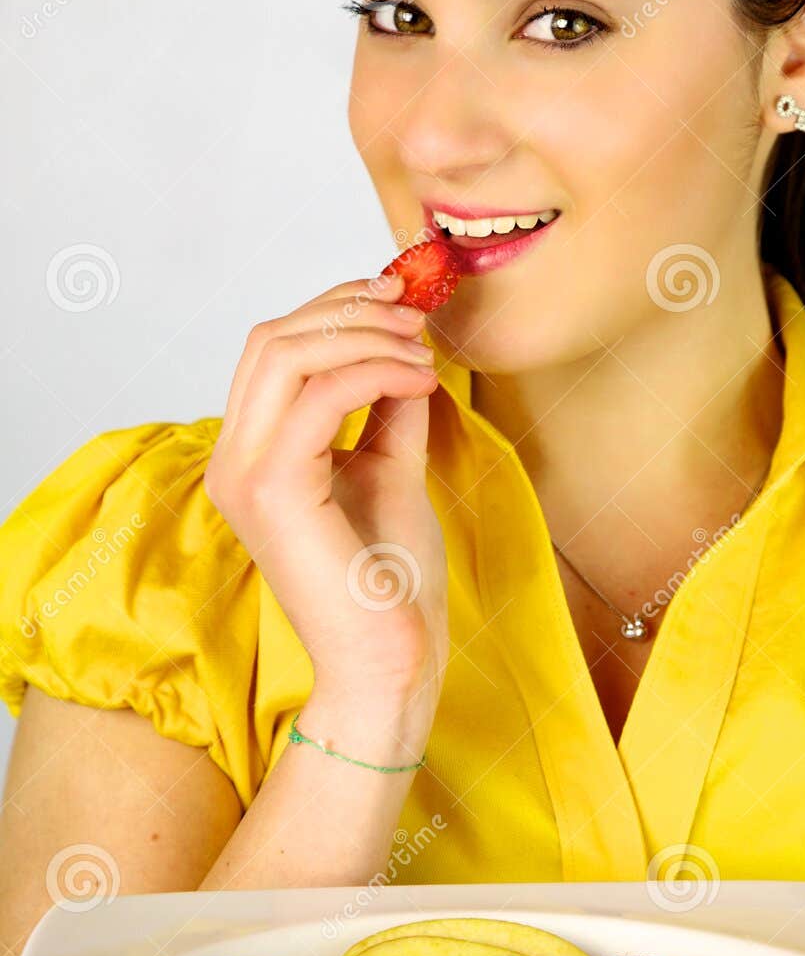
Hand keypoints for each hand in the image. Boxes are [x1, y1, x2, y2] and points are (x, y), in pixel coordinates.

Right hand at [204, 270, 447, 734]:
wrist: (391, 660)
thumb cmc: (391, 581)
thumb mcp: (393, 469)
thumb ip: (387, 407)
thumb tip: (407, 346)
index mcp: (250, 455)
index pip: (272, 350)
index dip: (332, 307)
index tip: (396, 295)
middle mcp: (231, 460)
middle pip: (271, 339)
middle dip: (349, 309)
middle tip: (415, 314)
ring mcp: (243, 476)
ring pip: (286, 355)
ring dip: (364, 334)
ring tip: (423, 349)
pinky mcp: (273, 492)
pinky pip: (319, 398)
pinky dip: (374, 372)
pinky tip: (422, 381)